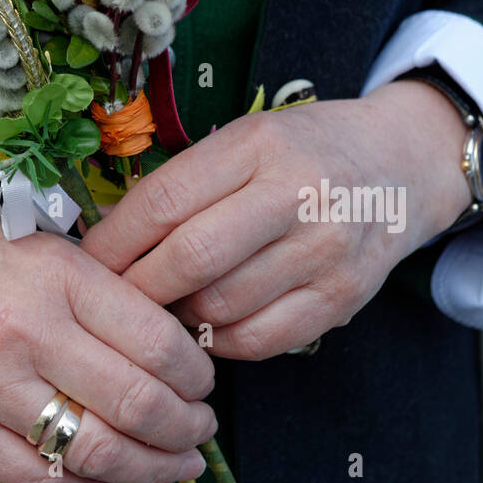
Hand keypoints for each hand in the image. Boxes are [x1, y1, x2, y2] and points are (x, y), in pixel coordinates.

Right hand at [0, 185, 216, 482]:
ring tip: (173, 466)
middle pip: (139, 403)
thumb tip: (170, 343)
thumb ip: (98, 289)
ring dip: (152, 470)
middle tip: (202, 430)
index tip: (205, 382)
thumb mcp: (34, 242)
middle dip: (187, 429)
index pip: (156, 341)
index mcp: (54, 274)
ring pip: (97, 453)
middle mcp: (25, 331)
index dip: (197, 374)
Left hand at [81, 81, 472, 360]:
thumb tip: (105, 243)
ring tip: (162, 308)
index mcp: (258, 146)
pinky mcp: (342, 298)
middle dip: (137, 288)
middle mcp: (297, 194)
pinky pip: (258, 340)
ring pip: (221, 308)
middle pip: (191, 260)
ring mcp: (325, 250)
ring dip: (176, 318)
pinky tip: (208, 324)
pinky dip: (219, 342)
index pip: (166, 201)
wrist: (397, 167)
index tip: (85, 263)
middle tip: (109, 300)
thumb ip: (185, 185)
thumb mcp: (244, 140)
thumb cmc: (300, 153)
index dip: (114, 242)